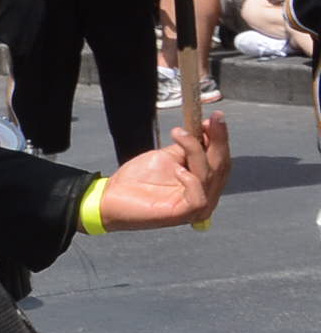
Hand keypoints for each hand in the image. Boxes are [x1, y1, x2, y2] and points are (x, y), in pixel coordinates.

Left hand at [96, 111, 230, 228]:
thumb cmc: (138, 179)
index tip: (216, 117)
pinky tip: (178, 169)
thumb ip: (188, 147)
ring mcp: (197, 208)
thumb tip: (206, 127)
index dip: (220, 139)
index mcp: (204, 183)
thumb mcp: (167, 157)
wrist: (111, 197)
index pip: (221, 160)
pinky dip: (191, 180)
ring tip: (178, 134)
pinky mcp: (183, 215)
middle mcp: (206, 196)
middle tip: (212, 119)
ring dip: (196, 151)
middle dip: (218, 141)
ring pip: (209, 177)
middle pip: (221, 167)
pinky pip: (198, 197)